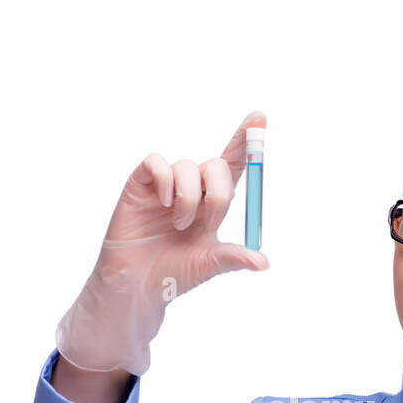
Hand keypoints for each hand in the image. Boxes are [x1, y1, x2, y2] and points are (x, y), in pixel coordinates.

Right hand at [55, 110, 269, 374]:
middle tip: (209, 224)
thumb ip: (234, 257)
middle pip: (216, 164)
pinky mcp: (141, 184)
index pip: (234, 165)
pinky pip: (157, 163)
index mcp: (213, 202)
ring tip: (179, 225)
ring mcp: (166, 184)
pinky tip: (164, 203)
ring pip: (188, 166)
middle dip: (219, 194)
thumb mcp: (209, 264)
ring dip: (189, 198)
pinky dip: (165, 181)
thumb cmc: (174, 274)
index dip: (246, 142)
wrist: (138, 285)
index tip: (259, 117)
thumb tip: (264, 262)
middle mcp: (192, 188)